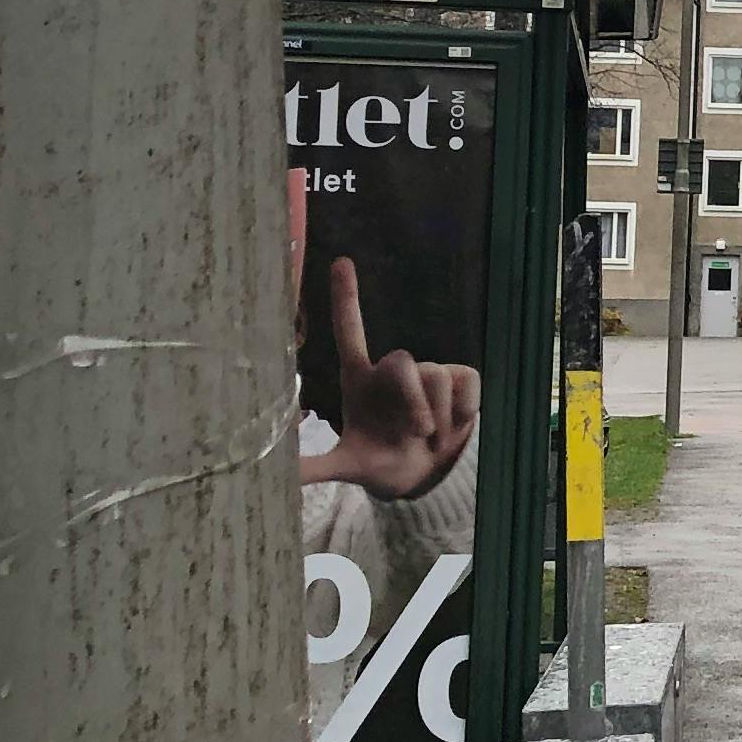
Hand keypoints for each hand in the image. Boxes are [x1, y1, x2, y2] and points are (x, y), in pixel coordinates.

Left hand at [299, 255, 479, 498]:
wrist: (422, 479)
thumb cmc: (380, 462)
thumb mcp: (346, 465)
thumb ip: (313, 468)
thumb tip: (275, 474)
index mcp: (360, 380)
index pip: (350, 331)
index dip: (346, 297)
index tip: (341, 261)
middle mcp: (393, 371)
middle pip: (403, 360)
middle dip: (414, 402)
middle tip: (418, 435)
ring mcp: (428, 372)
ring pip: (436, 377)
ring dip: (437, 415)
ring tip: (431, 437)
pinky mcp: (461, 379)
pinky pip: (466, 383)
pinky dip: (463, 410)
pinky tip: (456, 423)